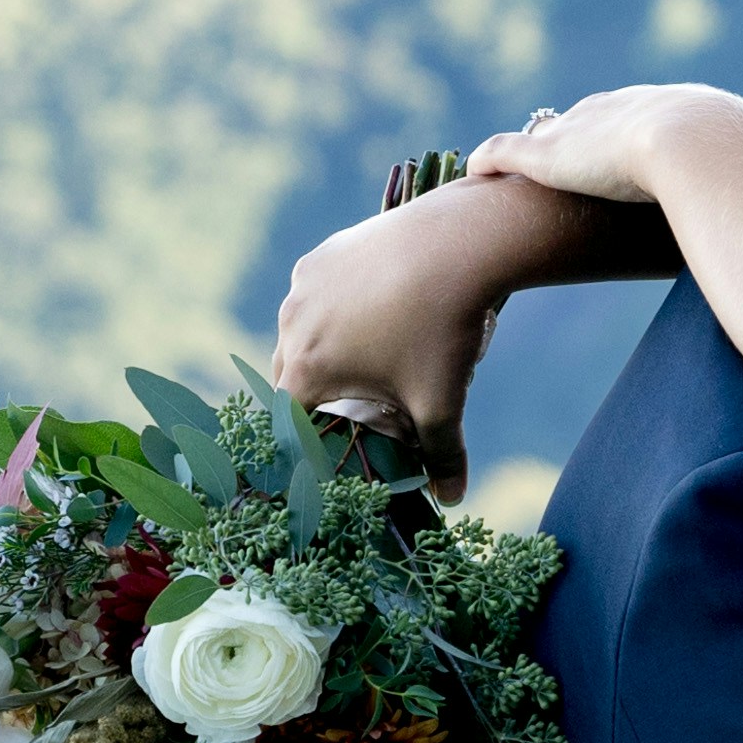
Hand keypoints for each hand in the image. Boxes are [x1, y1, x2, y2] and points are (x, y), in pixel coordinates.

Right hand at [273, 188, 524, 498]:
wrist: (457, 245)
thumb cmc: (442, 330)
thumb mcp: (443, 402)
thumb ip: (442, 456)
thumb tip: (453, 498)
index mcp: (307, 370)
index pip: (286, 421)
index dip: (300, 441)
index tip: (319, 450)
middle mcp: (292, 325)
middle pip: (288, 375)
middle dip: (311, 398)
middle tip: (344, 410)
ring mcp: (303, 285)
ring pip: (299, 331)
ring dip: (318, 350)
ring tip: (360, 358)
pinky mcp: (322, 256)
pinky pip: (315, 294)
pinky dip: (331, 310)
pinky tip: (370, 313)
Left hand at [466, 84, 742, 206]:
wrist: (701, 144)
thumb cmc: (737, 163)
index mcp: (663, 109)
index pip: (632, 116)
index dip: (619, 132)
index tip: (613, 147)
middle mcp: (616, 111)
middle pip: (582, 119)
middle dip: (570, 134)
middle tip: (559, 152)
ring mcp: (579, 132)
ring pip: (541, 136)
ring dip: (526, 151)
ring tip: (510, 168)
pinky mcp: (549, 156)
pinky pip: (507, 154)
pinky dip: (490, 163)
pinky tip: (473, 172)